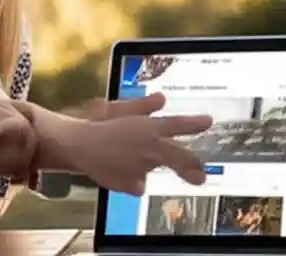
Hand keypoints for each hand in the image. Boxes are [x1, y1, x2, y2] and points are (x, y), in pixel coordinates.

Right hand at [39, 92, 212, 194]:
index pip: (178, 125)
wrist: (76, 145)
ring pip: (153, 169)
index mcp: (149, 128)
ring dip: (149, 165)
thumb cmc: (97, 122)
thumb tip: (162, 99)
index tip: (209, 121)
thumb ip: (143, 107)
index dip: (195, 123)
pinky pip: (136, 183)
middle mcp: (150, 149)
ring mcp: (141, 169)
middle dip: (193, 168)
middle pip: (180, 158)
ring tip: (129, 156)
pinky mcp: (129, 185)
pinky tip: (116, 168)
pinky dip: (130, 178)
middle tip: (201, 177)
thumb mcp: (121, 108)